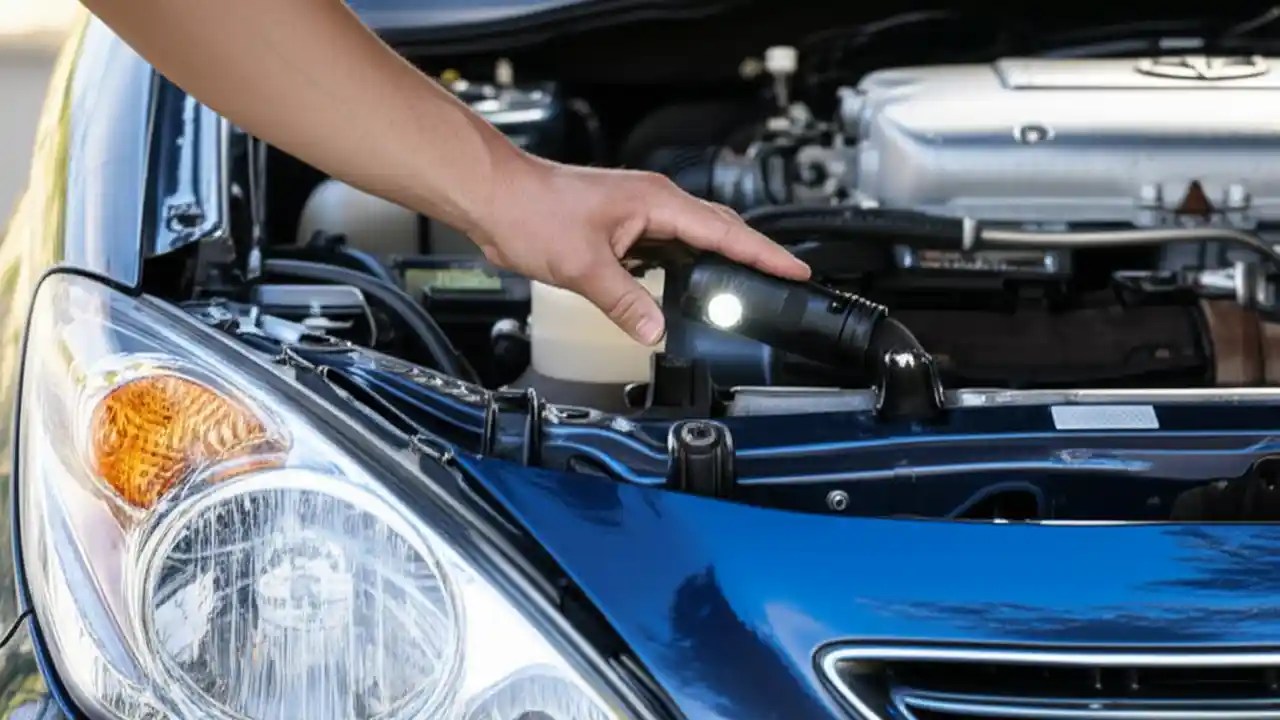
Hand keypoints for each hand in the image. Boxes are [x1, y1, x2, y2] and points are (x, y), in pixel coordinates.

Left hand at [467, 153, 810, 344]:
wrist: (495, 199)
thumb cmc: (532, 212)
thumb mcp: (585, 267)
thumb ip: (627, 302)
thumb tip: (657, 330)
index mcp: (656, 202)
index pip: (725, 231)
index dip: (764, 253)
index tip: (795, 269)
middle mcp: (652, 202)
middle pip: (717, 229)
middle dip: (752, 254)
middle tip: (783, 278)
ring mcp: (636, 213)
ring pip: (690, 238)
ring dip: (716, 260)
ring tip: (742, 286)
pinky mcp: (619, 227)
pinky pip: (664, 247)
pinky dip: (681, 266)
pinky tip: (680, 287)